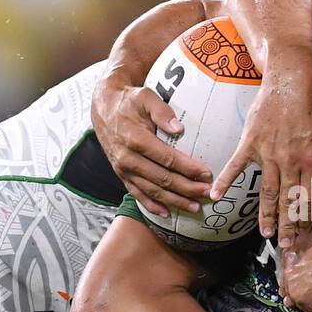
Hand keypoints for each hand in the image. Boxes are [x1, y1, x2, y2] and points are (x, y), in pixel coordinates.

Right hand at [91, 66, 211, 216]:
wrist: (104, 107)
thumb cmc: (130, 101)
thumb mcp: (146, 97)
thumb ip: (162, 111)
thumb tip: (179, 128)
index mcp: (135, 140)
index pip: (168, 159)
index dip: (188, 168)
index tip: (207, 174)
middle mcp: (128, 158)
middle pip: (162, 179)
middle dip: (187, 189)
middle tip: (208, 193)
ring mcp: (123, 169)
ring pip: (152, 191)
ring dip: (175, 201)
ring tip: (195, 207)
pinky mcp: (121, 175)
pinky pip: (137, 194)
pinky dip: (152, 206)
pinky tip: (166, 213)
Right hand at [210, 45, 311, 246]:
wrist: (293, 75)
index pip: (311, 197)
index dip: (308, 219)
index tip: (306, 236)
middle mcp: (291, 161)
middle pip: (290, 200)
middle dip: (289, 226)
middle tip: (286, 247)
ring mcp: (269, 153)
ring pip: (268, 190)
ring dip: (266, 215)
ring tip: (265, 234)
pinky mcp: (251, 141)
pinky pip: (236, 164)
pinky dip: (226, 180)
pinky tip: (215, 195)